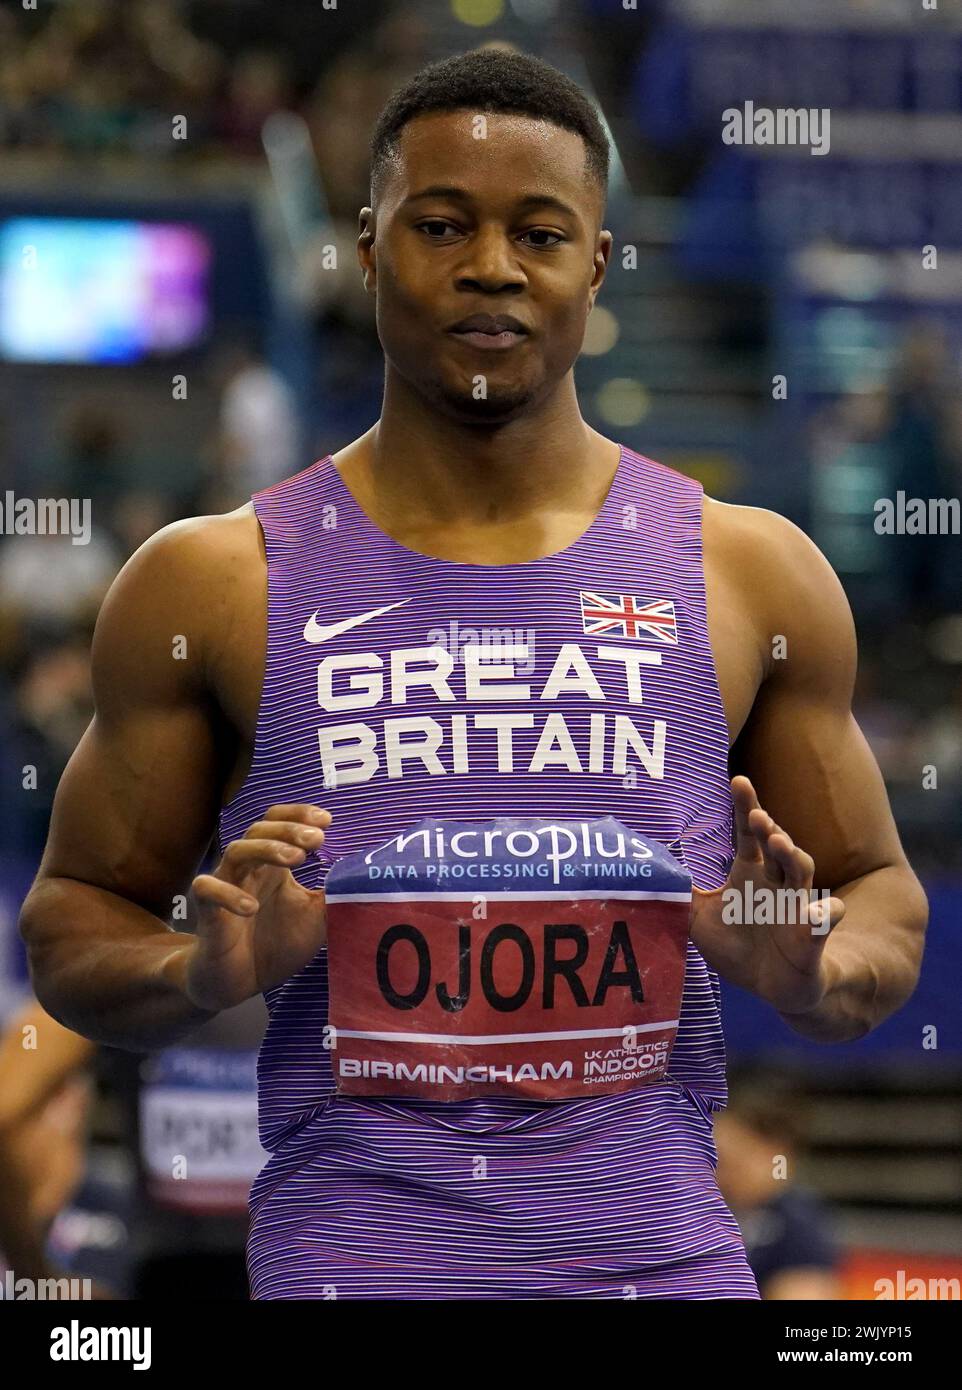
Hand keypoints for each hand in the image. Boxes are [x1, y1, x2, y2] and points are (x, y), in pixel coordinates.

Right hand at [185, 803, 330, 1010]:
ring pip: (236, 851)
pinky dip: (227, 894)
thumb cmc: (276, 944)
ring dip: (266, 849)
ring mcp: (226, 887)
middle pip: (259, 829)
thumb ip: (334, 897)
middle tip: (316, 839)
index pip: (279, 822)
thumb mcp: (315, 919)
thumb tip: (364, 877)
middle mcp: (249, 870)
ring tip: (296, 859)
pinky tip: (250, 907)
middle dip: (289, 829)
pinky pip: (207, 889)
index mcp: (273, 866)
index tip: (326, 821)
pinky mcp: (207, 914)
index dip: (298, 814)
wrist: (238, 983)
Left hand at [689, 776, 845, 1014]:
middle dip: (769, 829)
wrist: (772, 987)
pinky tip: (819, 913)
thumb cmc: (737, 947)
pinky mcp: (811, 936)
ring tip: (780, 844)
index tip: (738, 779)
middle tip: (757, 816)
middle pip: (777, 845)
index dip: (745, 806)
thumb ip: (678, 896)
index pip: (748, 833)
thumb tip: (646, 872)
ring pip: (801, 873)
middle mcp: (776, 882)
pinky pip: (823, 921)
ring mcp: (796, 906)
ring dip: (792, 856)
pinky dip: (825, 915)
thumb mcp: (698, 921)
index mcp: (750, 872)